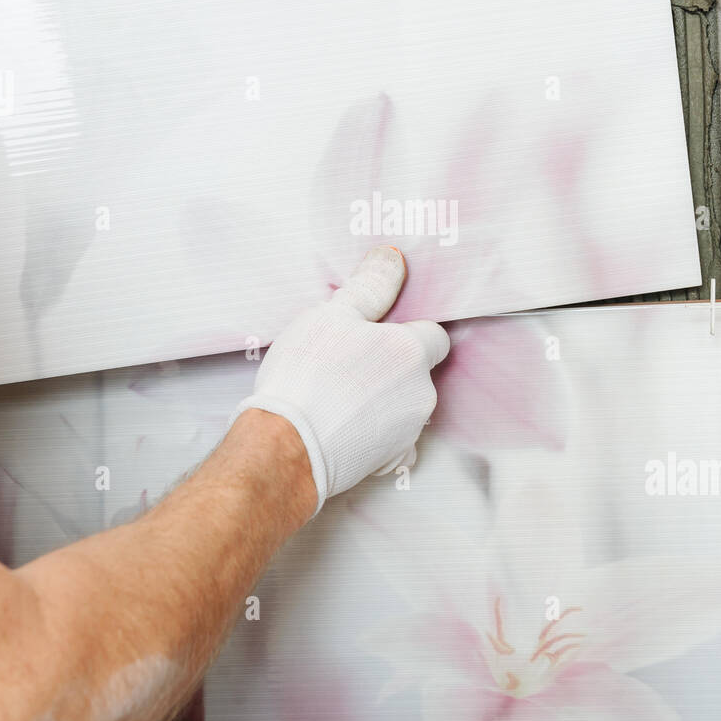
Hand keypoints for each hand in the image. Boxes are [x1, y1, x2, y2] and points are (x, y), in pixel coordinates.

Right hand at [233, 248, 449, 510]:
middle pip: (418, 371)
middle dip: (391, 366)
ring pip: (404, 406)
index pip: (435, 335)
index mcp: (411, 353)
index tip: (380, 333)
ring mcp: (409, 431)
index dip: (408, 331)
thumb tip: (393, 258)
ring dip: (382, 400)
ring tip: (338, 395)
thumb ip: (369, 287)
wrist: (285, 446)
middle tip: (348, 362)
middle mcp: (421, 393)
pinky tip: (344, 426)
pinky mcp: (391, 462)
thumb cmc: (306, 377)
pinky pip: (392, 440)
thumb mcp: (331, 316)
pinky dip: (374, 433)